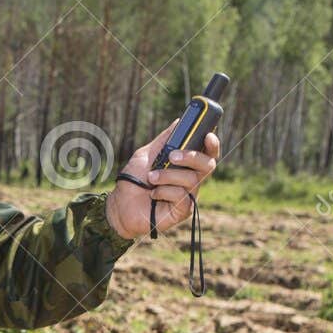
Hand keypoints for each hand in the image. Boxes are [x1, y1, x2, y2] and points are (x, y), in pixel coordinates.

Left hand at [105, 118, 219, 239]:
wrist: (120, 206)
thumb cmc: (133, 180)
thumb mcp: (146, 155)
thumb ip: (164, 140)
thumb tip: (179, 122)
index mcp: (186, 165)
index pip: (207, 154)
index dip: (213, 144)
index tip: (208, 135)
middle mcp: (191, 180)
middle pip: (208, 165)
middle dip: (192, 157)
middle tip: (172, 157)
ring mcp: (188, 196)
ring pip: (191, 180)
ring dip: (167, 176)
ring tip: (151, 178)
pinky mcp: (183, 211)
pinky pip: (182, 197)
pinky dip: (165, 191)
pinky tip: (153, 194)